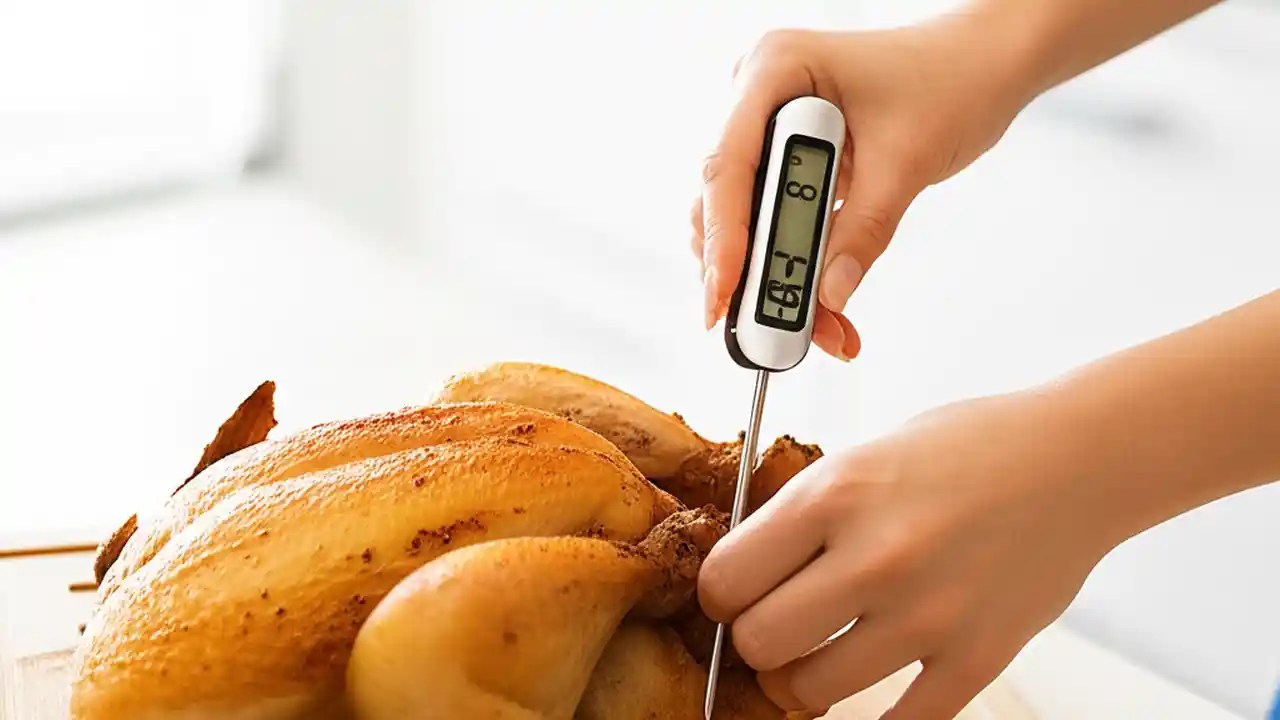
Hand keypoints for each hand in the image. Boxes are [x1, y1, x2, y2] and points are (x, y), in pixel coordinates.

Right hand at [691, 12, 1035, 358]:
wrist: (984, 63)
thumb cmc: (952, 79)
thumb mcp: (907, 161)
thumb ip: (863, 232)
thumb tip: (826, 295)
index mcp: (777, 70)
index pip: (730, 165)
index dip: (723, 237)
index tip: (724, 294)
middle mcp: (761, 95)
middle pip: (726, 199)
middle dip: (744, 271)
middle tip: (764, 329)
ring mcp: (770, 126)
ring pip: (745, 219)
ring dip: (772, 278)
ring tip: (813, 329)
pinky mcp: (788, 156)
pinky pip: (775, 219)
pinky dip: (796, 266)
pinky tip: (822, 309)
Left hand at [698, 391, 1122, 716]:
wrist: (1076, 460)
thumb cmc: (968, 449)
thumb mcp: (864, 457)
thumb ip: (804, 516)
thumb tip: (744, 576)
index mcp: (835, 494)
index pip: (725, 578)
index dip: (721, 594)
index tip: (735, 596)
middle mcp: (874, 556)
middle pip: (758, 642)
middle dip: (756, 642)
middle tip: (777, 629)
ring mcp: (928, 614)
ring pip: (811, 692)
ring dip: (805, 681)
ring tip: (823, 656)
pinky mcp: (976, 658)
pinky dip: (878, 717)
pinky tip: (875, 688)